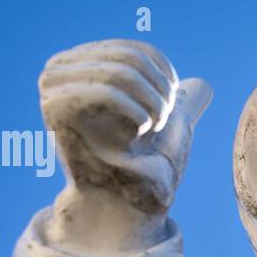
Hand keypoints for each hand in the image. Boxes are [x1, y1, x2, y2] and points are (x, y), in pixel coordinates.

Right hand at [38, 39, 211, 215]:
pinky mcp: (54, 108)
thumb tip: (203, 87)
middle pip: (128, 59)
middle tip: (161, 123)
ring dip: (151, 104)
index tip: (169, 109)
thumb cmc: (146, 169)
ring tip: (151, 130)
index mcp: (83, 66)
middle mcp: (59, 71)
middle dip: (159, 92)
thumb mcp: (167, 124)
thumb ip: (177, 101)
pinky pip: (107, 91)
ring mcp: (52, 88)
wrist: (131, 205)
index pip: (135, 51)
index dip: (165, 77)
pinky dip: (136, 113)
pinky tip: (138, 133)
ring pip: (120, 73)